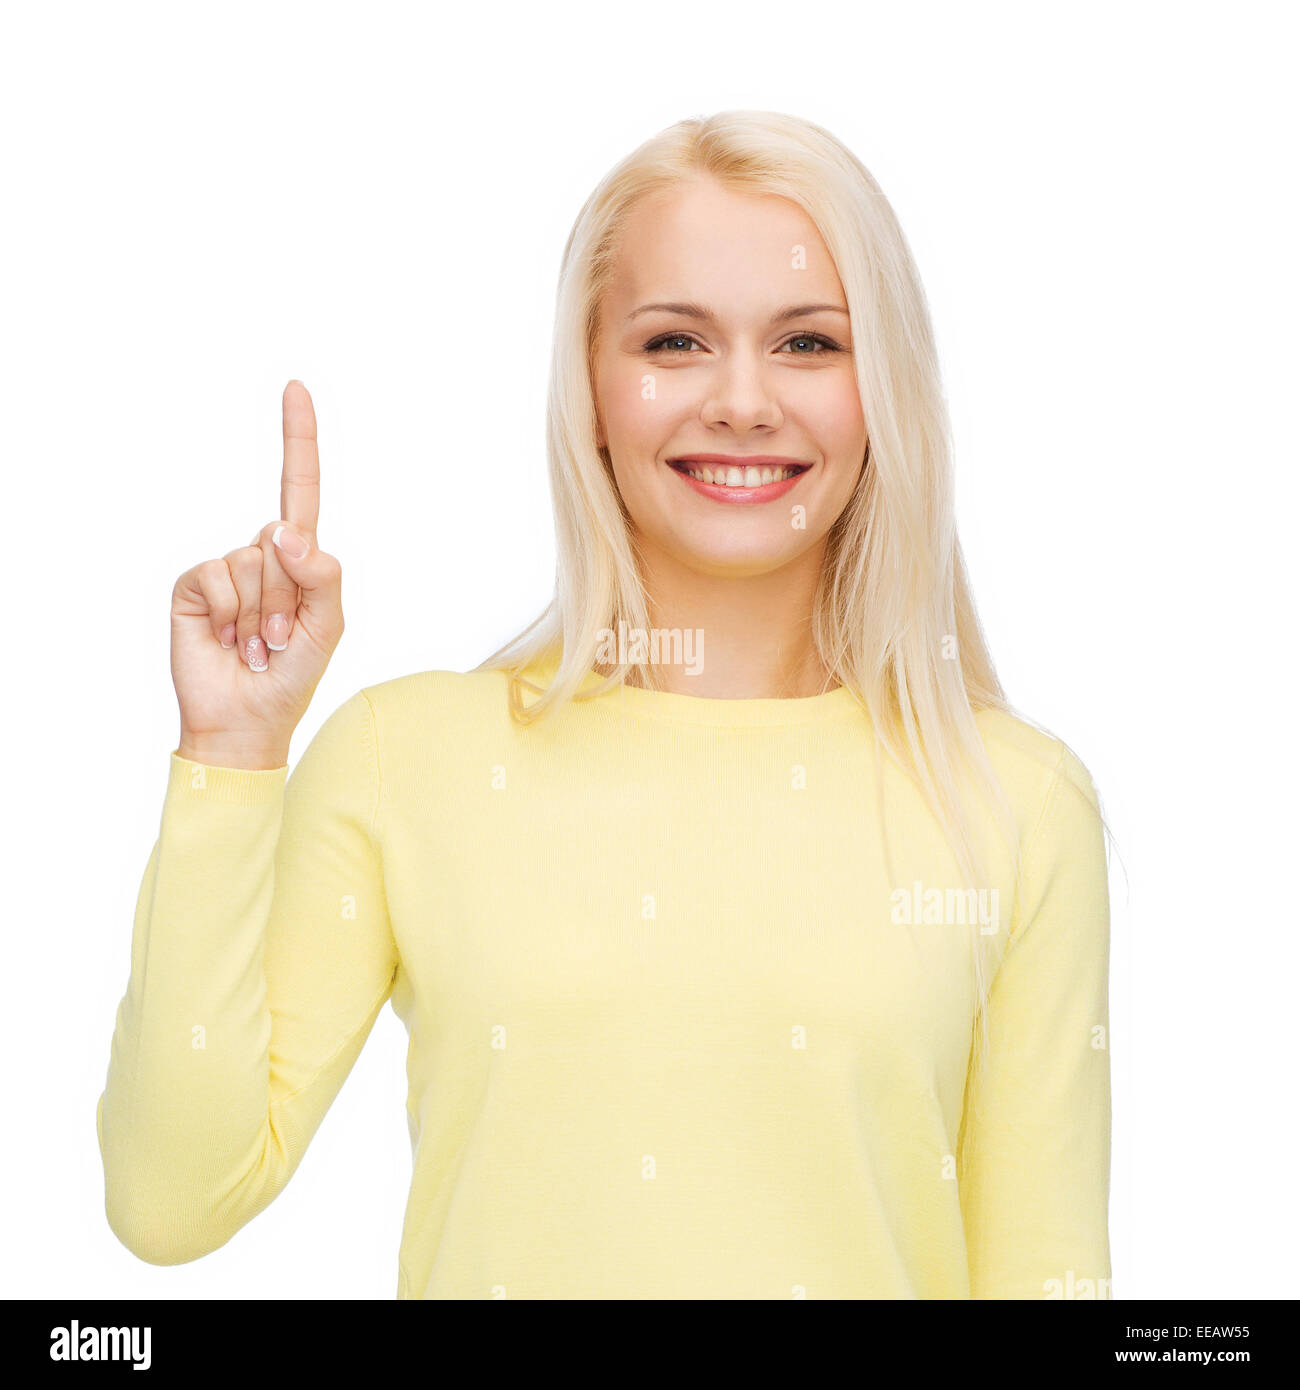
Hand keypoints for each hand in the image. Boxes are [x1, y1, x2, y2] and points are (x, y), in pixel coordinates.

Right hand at [170, 381, 343, 768]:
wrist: (246, 718)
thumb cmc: (293, 673)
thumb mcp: (328, 626)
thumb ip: (323, 576)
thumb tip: (286, 531)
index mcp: (300, 559)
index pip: (299, 489)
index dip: (298, 439)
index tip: (296, 388)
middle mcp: (262, 554)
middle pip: (284, 543)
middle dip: (288, 599)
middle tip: (280, 640)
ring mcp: (226, 568)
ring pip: (252, 563)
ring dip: (259, 616)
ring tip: (256, 645)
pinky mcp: (192, 584)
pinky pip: (216, 576)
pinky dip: (228, 614)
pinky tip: (226, 640)